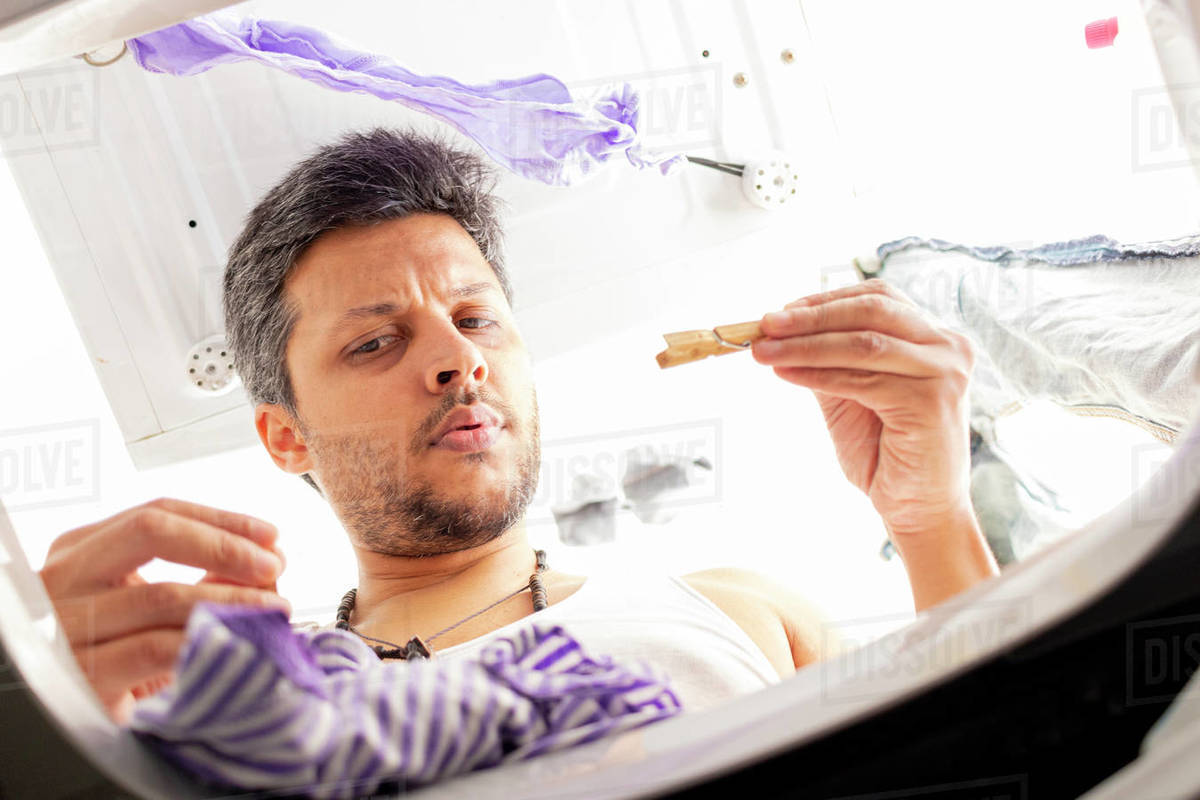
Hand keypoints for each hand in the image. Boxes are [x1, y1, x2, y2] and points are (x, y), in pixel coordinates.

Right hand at [38, 497, 290, 723]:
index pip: (158, 514)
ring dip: (229, 599)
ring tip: (271, 609)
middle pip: (150, 532)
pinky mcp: (82, 676)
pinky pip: (155, 649)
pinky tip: (240, 644)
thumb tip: (270, 555)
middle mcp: (63, 579)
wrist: (87, 738)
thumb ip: (205, 575)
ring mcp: (66, 625)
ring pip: (160, 595)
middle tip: (272, 566)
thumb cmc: (129, 662)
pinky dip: (207, 640)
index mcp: (81, 551)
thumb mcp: (158, 607)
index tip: (270, 536)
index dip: (221, 520)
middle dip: (223, 545)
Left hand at [751, 279, 976, 538]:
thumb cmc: (885, 452)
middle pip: (871, 311)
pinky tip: (786, 373)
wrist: (917, 508)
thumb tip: (781, 328)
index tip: (783, 311)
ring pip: (862, 343)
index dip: (827, 300)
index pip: (877, 298)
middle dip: (812, 316)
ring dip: (805, 345)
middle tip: (766, 324)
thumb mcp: (851, 393)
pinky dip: (816, 373)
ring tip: (764, 351)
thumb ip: (830, 359)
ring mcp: (944, 371)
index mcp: (934, 337)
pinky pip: (860, 379)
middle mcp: (948, 346)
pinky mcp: (930, 400)